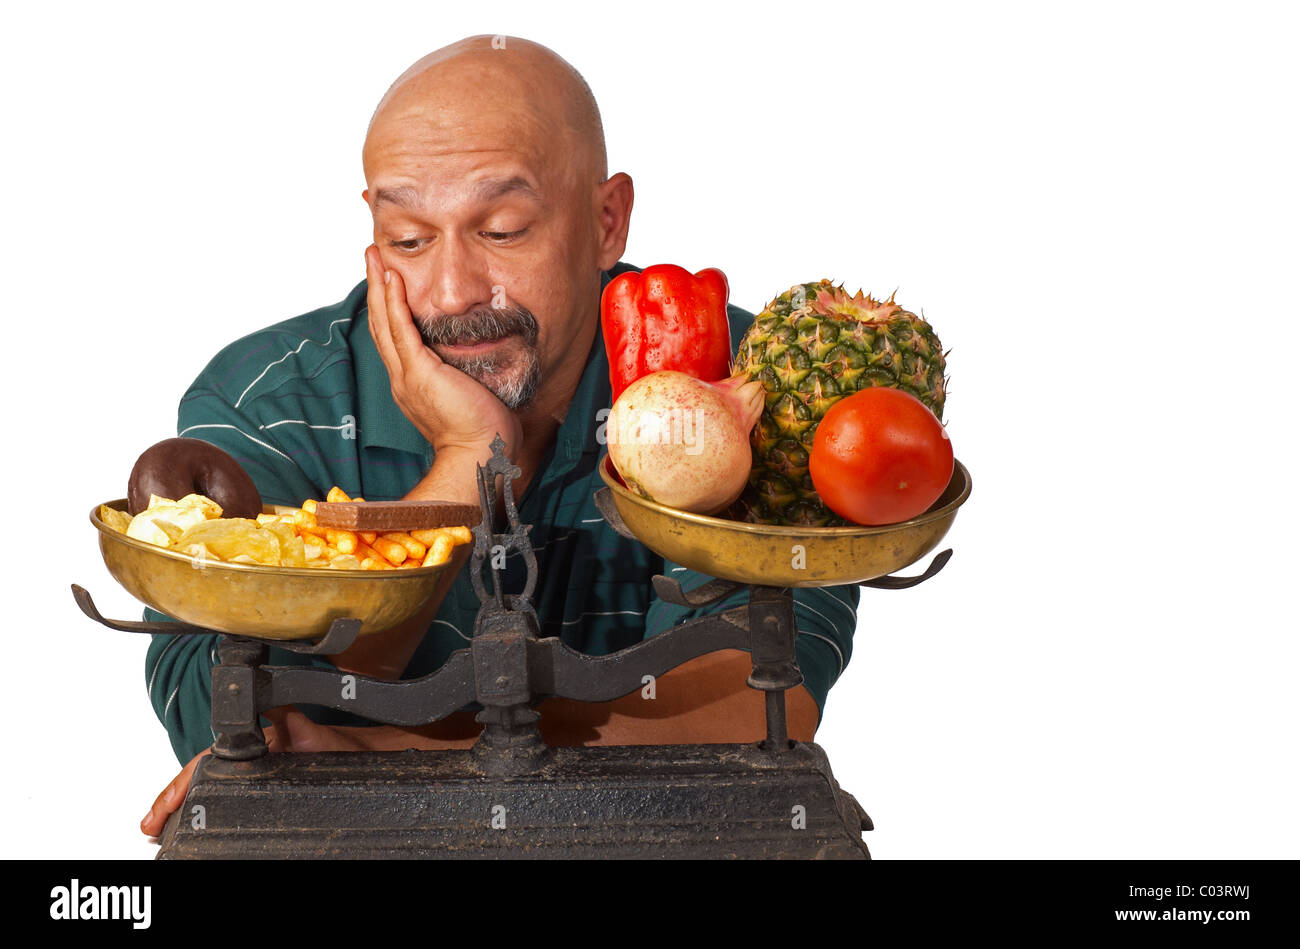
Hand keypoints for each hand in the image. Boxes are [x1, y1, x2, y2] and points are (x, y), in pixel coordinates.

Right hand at [139, 706, 370, 838]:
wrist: (372, 759)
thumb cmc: (352, 749)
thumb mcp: (331, 742)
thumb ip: (308, 732)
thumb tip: (289, 722)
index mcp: (267, 741)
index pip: (214, 759)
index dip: (184, 782)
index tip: (164, 806)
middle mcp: (258, 755)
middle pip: (204, 774)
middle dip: (173, 798)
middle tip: (150, 825)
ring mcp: (260, 770)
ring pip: (211, 785)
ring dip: (183, 804)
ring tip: (159, 826)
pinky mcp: (265, 784)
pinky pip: (226, 793)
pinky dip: (202, 806)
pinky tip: (186, 821)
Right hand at [365, 245, 521, 458]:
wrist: (481, 454)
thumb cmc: (484, 433)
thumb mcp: (469, 396)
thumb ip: (463, 376)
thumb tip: (474, 362)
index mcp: (412, 385)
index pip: (393, 339)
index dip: (387, 309)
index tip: (387, 282)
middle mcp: (402, 379)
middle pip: (380, 326)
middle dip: (375, 289)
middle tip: (371, 258)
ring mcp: (407, 376)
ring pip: (384, 323)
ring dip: (378, 286)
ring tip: (374, 257)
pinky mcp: (419, 372)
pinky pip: (400, 329)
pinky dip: (394, 302)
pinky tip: (390, 279)